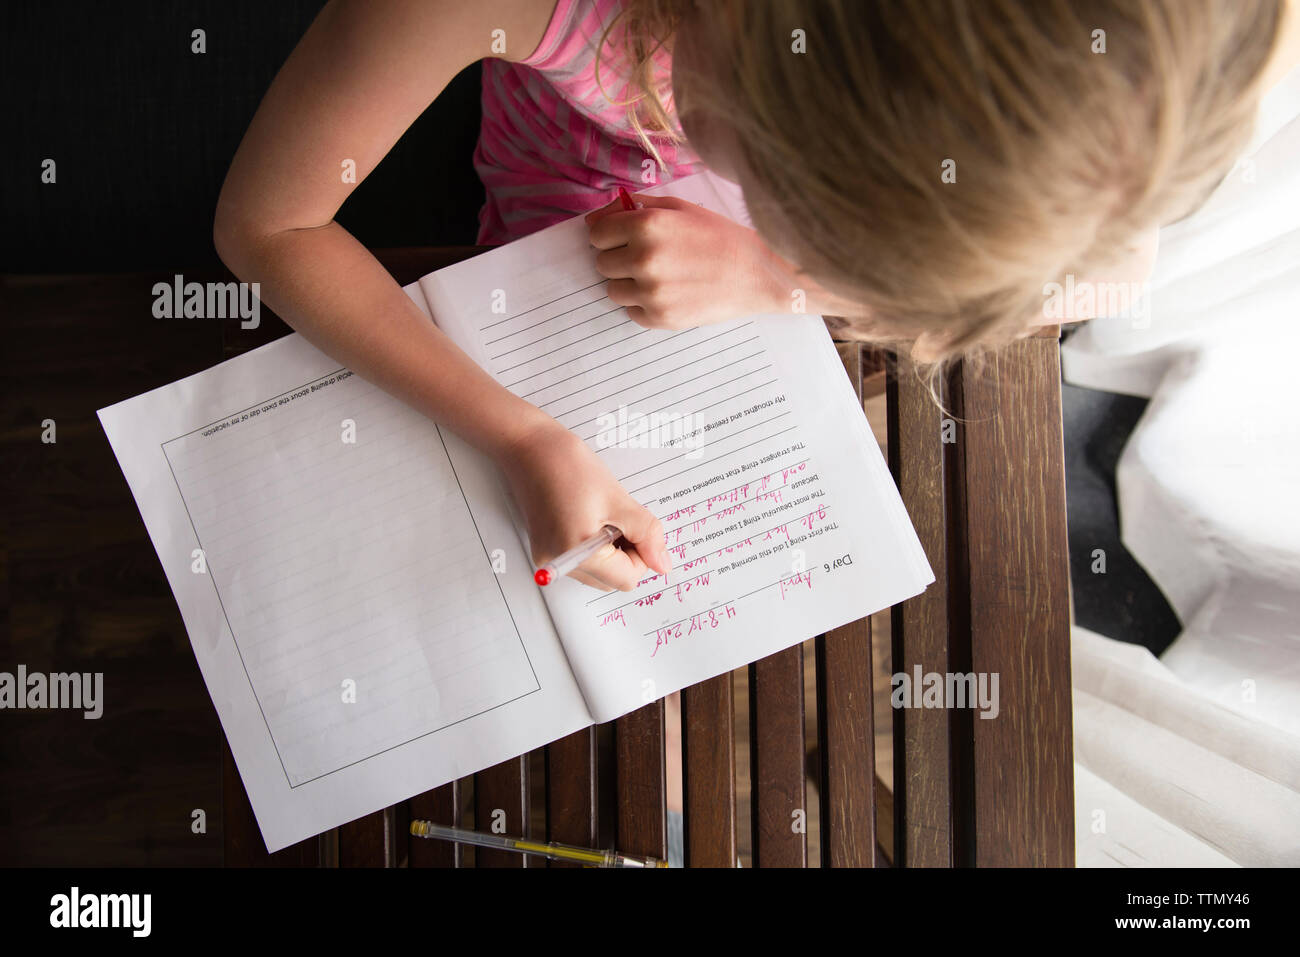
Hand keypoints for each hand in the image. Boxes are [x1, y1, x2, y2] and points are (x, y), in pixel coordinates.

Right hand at [496, 419, 670, 590]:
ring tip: (600, 514)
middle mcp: (557, 564)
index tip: (637, 526)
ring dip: (610, 550)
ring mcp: (548, 558)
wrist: (529, 446)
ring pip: (598, 572)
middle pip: (611, 580)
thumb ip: (646, 535)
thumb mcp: (619, 500)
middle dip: (625, 553)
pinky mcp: (545, 548)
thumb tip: (662, 565)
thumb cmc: (568, 466)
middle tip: (619, 518)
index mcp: (576, 554)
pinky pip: (581, 560)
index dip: (641, 554)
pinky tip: (588, 516)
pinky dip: (594, 545)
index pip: (627, 578)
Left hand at [586, 193, 787, 328]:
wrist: (755, 274)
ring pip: (612, 290)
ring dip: (629, 284)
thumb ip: (634, 208)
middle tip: (649, 258)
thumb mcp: (679, 208)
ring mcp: (651, 291)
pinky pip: (631, 312)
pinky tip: (670, 293)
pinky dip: (644, 305)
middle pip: (602, 264)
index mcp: (646, 225)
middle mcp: (644, 258)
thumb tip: (593, 220)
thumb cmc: (719, 237)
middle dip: (619, 259)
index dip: (610, 235)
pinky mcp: (660, 318)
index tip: (625, 238)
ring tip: (660, 277)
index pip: (597, 234)